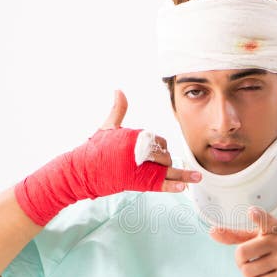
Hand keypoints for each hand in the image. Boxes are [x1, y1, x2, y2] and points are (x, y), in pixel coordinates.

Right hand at [14, 90, 201, 225]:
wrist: (81, 171)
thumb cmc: (94, 149)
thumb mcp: (107, 127)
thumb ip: (118, 110)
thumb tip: (119, 90)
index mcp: (136, 135)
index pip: (159, 140)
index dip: (160, 147)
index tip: (154, 153)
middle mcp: (140, 149)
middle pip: (164, 154)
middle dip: (164, 161)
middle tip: (158, 166)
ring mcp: (140, 166)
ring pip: (166, 168)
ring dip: (182, 174)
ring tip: (196, 177)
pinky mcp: (138, 182)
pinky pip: (160, 183)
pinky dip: (173, 185)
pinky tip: (184, 186)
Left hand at [209, 207, 276, 276]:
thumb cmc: (275, 248)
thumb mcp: (260, 237)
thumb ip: (236, 235)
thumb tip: (212, 231)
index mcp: (275, 227)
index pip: (266, 220)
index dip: (258, 217)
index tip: (252, 212)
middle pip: (242, 253)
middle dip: (240, 261)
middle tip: (249, 260)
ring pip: (248, 271)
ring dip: (250, 273)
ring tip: (261, 268)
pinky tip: (270, 276)